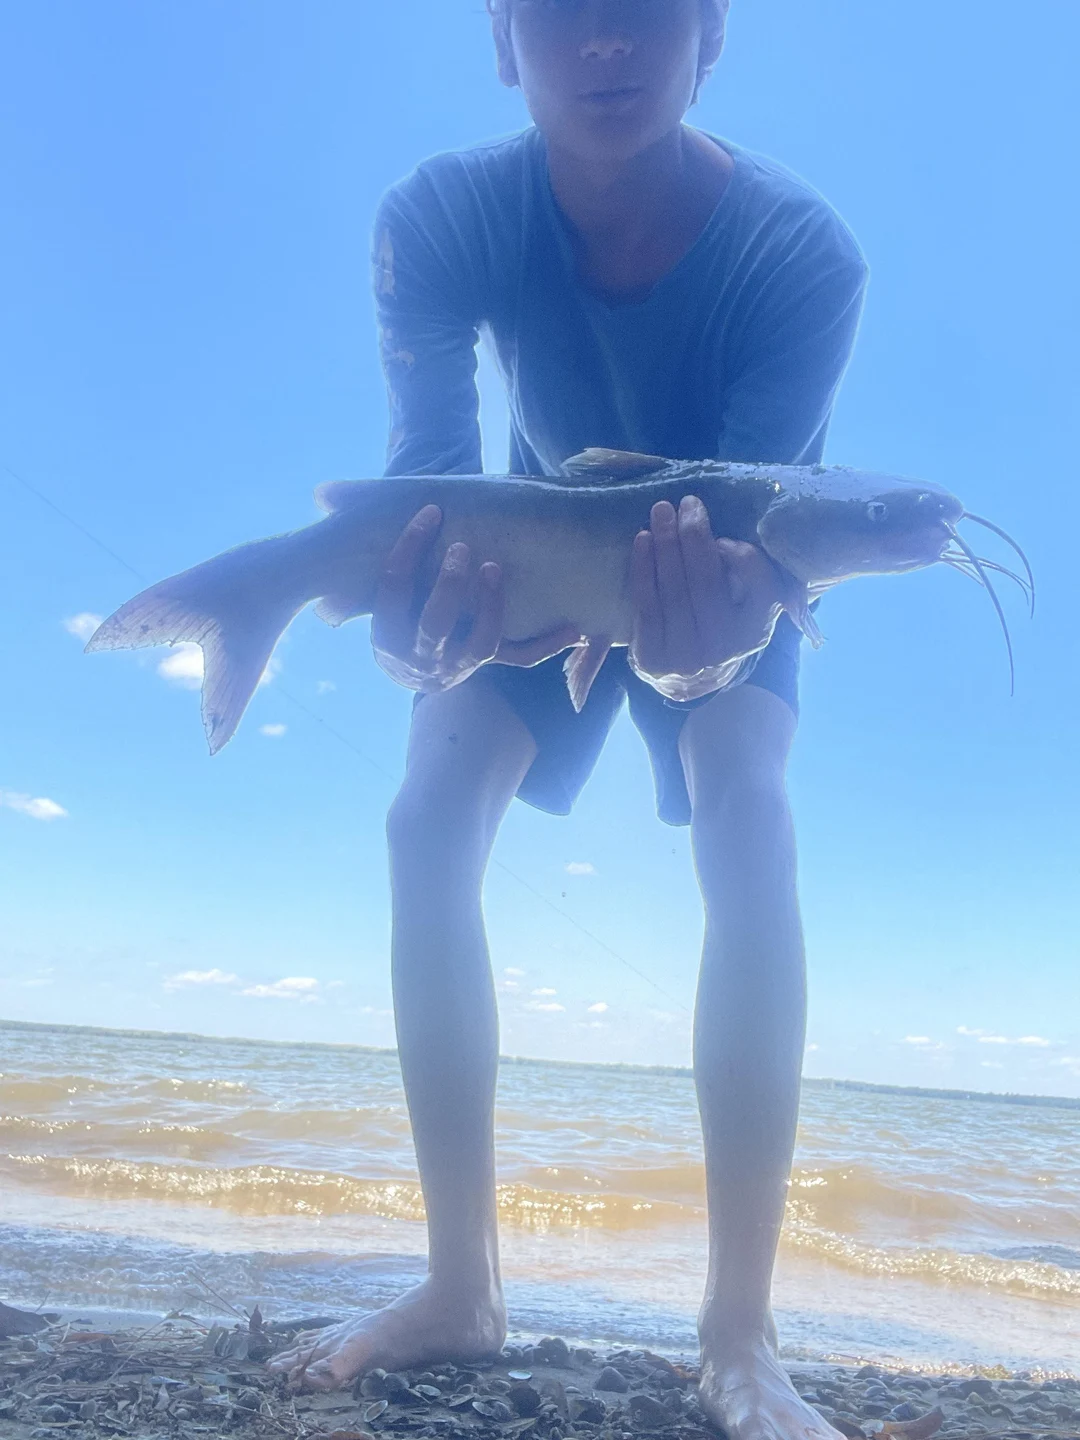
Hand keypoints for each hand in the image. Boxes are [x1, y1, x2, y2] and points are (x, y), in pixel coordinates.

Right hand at [371, 505, 580, 692]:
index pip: (393, 588)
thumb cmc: (393, 606)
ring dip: (492, 606)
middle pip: (435, 622)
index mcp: (386, 631)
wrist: (411, 668)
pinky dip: (547, 644)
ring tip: (497, 571)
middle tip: (464, 548)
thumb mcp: (373, 581)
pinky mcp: (484, 664)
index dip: (409, 548)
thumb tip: (322, 492)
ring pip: (480, 642)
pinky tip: (575, 627)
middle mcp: (420, 654)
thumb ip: (364, 534)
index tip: (429, 511)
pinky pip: (518, 658)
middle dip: (450, 585)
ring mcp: (457, 664)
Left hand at [629, 495, 789, 701]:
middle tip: (686, 503)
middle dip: (694, 535)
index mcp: (756, 632)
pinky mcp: (652, 659)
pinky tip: (643, 540)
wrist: (690, 680)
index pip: (758, 584)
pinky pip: (645, 603)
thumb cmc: (721, 627)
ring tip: (661, 511)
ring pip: (673, 588)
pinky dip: (642, 567)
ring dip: (665, 543)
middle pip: (706, 581)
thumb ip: (749, 576)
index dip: (740, 556)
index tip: (724, 538)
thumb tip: (732, 530)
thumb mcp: (747, 607)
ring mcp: (685, 657)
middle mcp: (724, 648)